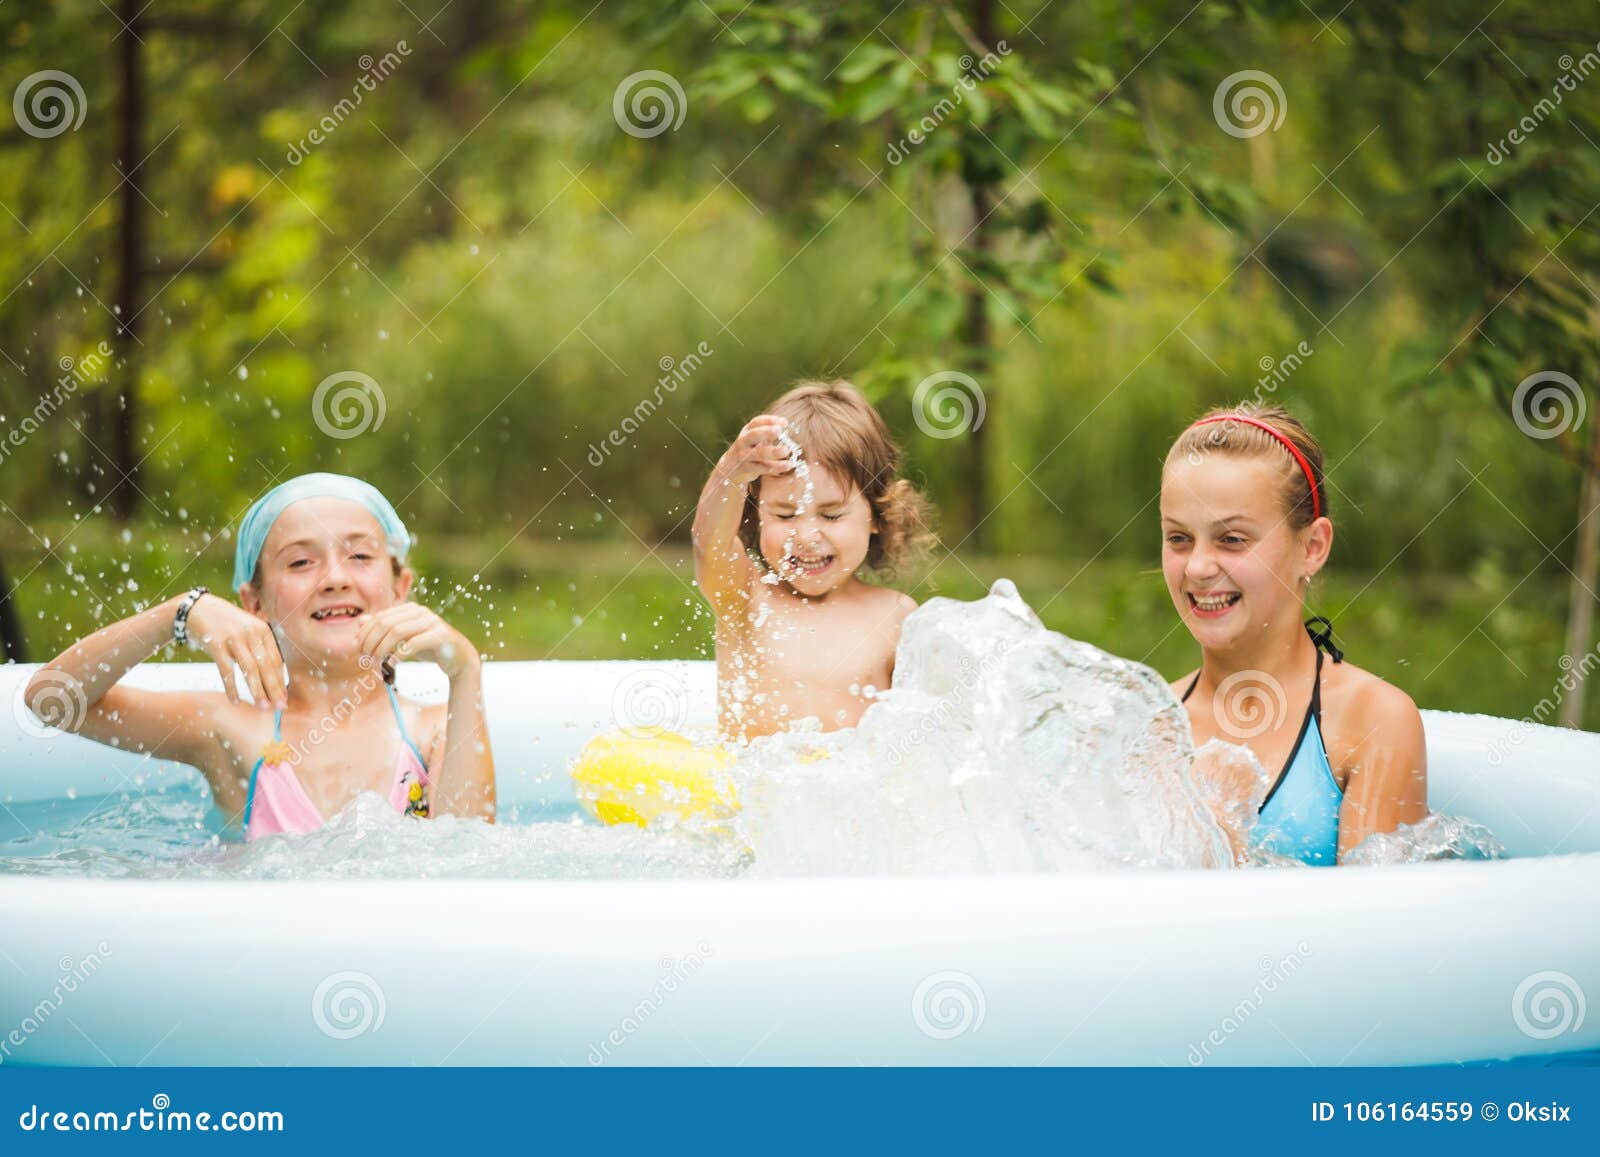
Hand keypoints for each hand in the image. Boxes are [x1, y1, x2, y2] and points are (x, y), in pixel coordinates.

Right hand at [186, 594, 286, 708]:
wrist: (198, 609)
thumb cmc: (227, 624)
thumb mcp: (248, 629)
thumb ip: (260, 648)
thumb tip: (273, 678)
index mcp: (263, 630)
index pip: (276, 660)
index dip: (280, 680)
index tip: (285, 697)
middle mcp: (251, 633)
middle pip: (266, 666)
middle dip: (274, 689)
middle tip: (280, 707)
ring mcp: (234, 639)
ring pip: (250, 670)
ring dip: (257, 691)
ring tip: (262, 707)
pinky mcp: (216, 645)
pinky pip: (227, 671)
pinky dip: (232, 688)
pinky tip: (235, 701)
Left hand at [354, 603, 479, 679]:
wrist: (458, 658)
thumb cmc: (429, 648)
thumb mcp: (404, 638)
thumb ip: (384, 628)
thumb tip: (361, 621)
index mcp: (410, 609)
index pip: (380, 617)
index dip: (366, 633)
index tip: (358, 649)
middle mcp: (421, 612)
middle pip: (386, 624)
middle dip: (372, 642)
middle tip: (366, 659)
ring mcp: (432, 622)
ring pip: (397, 632)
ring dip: (382, 649)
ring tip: (377, 663)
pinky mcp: (440, 635)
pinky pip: (414, 643)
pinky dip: (399, 654)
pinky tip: (392, 664)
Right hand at [721, 415, 793, 485]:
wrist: (729, 467)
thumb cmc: (748, 450)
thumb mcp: (755, 439)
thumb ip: (768, 433)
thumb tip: (784, 424)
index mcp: (747, 431)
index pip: (756, 422)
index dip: (770, 421)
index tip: (785, 422)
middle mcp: (743, 441)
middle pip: (753, 435)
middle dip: (766, 432)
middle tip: (779, 431)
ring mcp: (743, 455)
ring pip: (758, 453)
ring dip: (773, 452)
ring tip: (787, 451)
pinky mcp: (746, 468)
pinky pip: (762, 467)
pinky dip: (776, 466)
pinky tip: (788, 465)